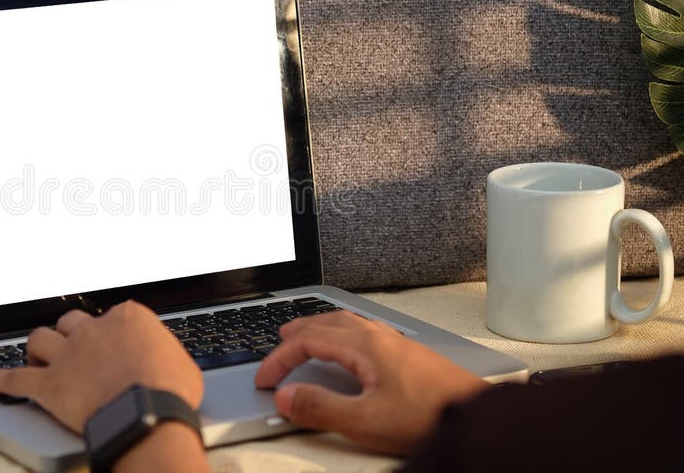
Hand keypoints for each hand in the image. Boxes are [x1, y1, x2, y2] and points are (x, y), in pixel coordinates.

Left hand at [0, 300, 203, 433]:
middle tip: (74, 349)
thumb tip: (164, 362)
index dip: (110, 334)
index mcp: (128, 318)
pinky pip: (14, 378)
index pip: (112, 316)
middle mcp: (93, 330)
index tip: (113, 344)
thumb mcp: (181, 363)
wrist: (147, 415)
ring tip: (38, 357)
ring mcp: (67, 355)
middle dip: (71, 334)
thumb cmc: (169, 391)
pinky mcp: (48, 384)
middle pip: (71, 322)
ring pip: (39, 339)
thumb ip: (164, 354)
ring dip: (38, 348)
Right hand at [254, 310, 488, 455]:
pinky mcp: (409, 356)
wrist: (477, 416)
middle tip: (278, 344)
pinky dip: (342, 335)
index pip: (308, 341)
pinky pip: (364, 332)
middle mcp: (379, 337)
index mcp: (364, 345)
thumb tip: (286, 396)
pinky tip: (351, 351)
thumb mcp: (366, 420)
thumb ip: (321, 408)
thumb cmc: (429, 416)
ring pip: (348, 324)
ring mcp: (396, 344)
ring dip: (321, 329)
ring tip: (308, 338)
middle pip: (327, 322)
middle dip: (298, 333)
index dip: (280, 360)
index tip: (265, 380)